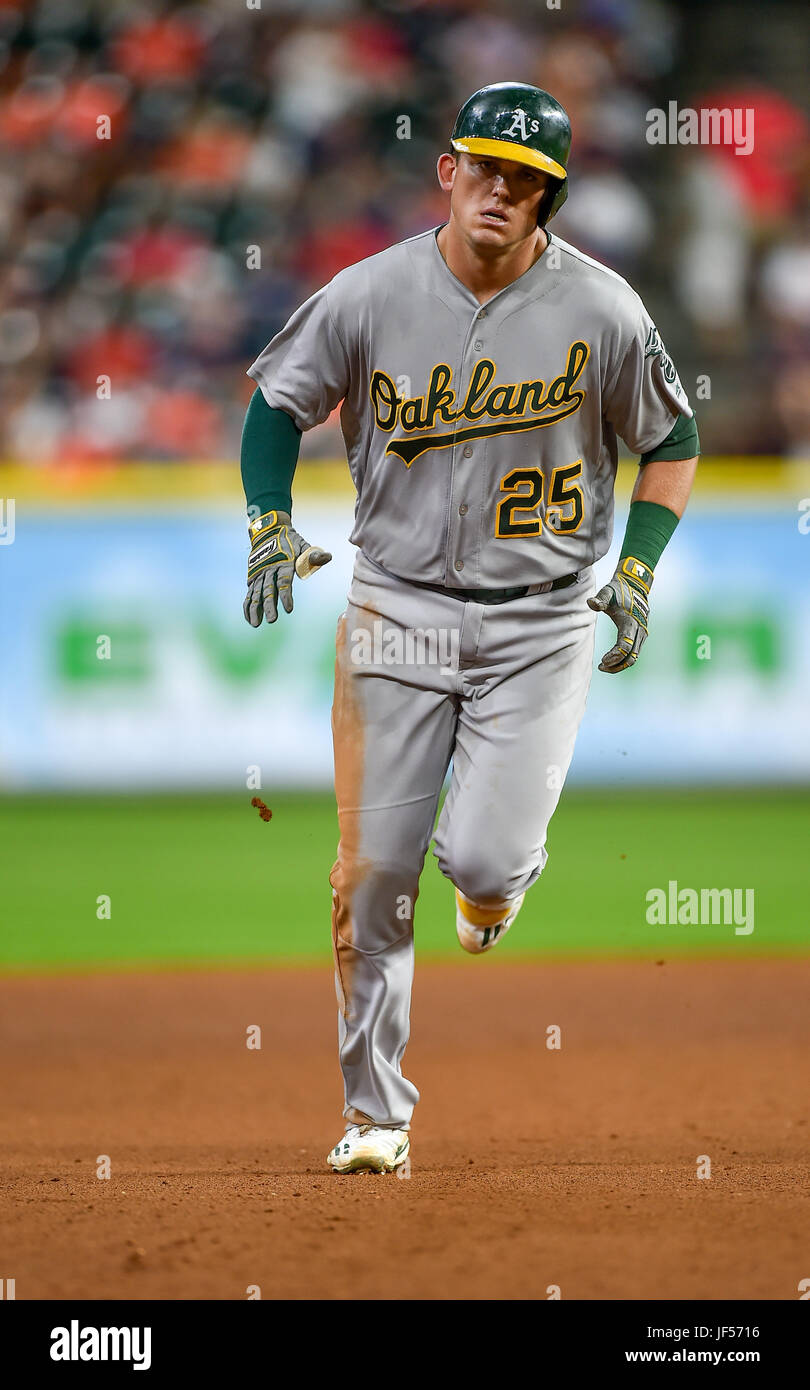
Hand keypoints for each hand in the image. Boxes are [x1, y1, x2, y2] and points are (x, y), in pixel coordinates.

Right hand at [243, 510, 331, 626]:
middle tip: (272, 620)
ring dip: (255, 609)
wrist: (269, 530)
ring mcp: (259, 573)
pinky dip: (248, 605)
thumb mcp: (303, 546)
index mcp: (283, 563)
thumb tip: (328, 557)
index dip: (286, 595)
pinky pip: (250, 593)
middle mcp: (269, 569)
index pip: (284, 582)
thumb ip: (313, 555)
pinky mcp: (253, 577)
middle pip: (268, 590)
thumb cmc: (290, 541)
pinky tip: (249, 618)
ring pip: (256, 593)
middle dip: (269, 605)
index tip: (289, 609)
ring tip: (256, 624)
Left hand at [587, 556, 652, 672]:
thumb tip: (590, 602)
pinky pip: (635, 652)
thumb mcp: (607, 592)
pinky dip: (624, 659)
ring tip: (604, 666)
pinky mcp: (642, 635)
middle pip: (631, 657)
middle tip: (601, 667)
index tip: (602, 661)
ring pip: (634, 657)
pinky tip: (612, 660)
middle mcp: (639, 630)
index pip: (624, 647)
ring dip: (620, 664)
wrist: (635, 585)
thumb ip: (600, 599)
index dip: (614, 656)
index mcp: (630, 623)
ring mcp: (642, 633)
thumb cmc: (618, 590)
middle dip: (616, 665)